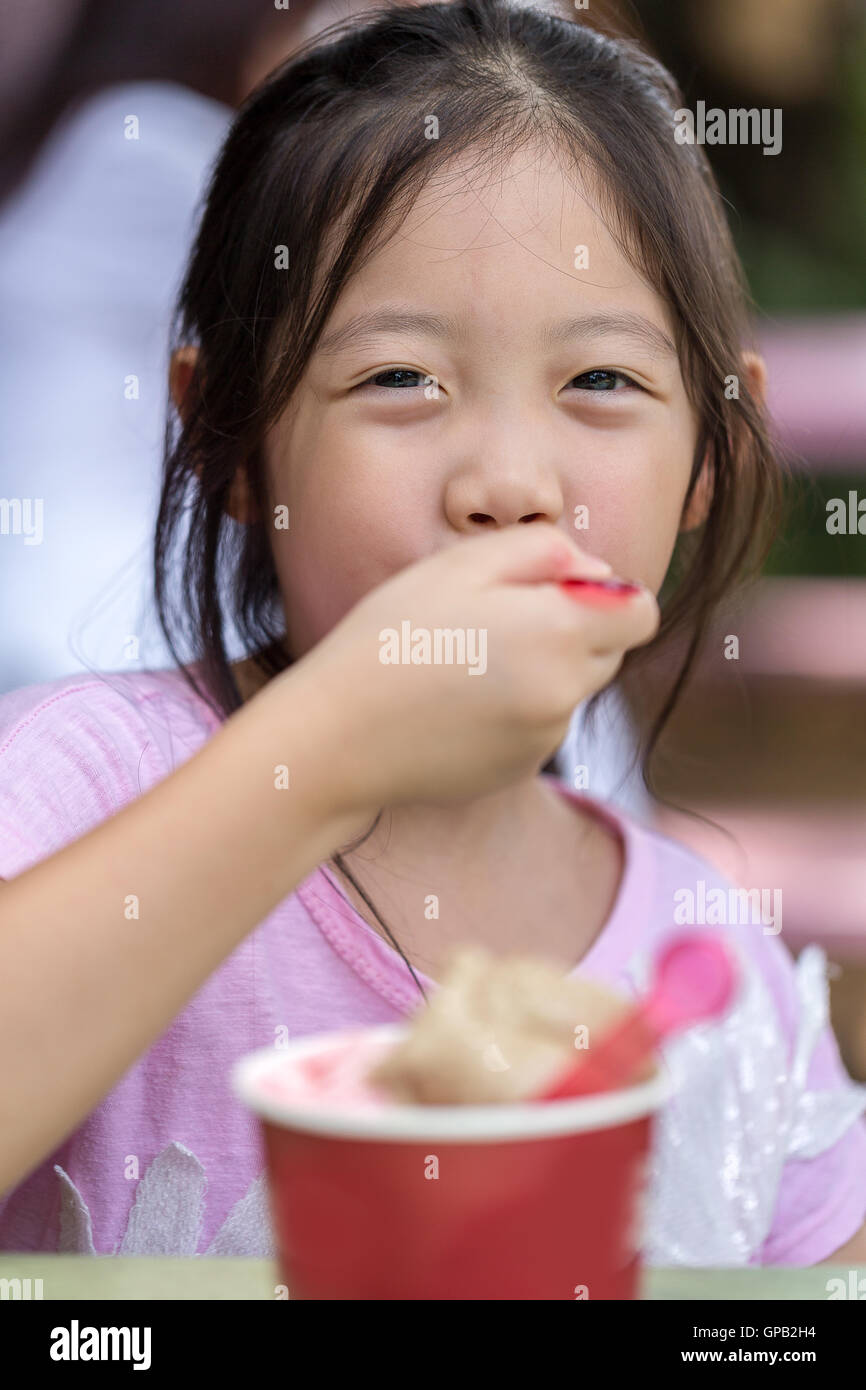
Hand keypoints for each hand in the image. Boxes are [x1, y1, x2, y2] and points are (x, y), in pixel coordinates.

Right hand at [275, 522, 658, 813]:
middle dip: (572, 630)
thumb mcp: (460, 565)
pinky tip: (456, 704)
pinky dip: (515, 712)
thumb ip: (544, 550)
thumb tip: (596, 569)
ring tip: (464, 664)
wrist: (339, 736)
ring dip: (541, 671)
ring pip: (572, 690)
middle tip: (495, 621)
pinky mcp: (521, 768)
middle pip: (608, 651)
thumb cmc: (392, 637)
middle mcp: (566, 691)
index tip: (557, 589)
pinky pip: (539, 727)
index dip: (607, 594)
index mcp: (560, 631)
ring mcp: (546, 737)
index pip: (641, 613)